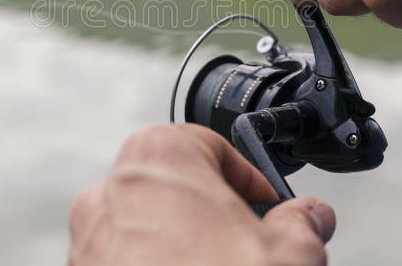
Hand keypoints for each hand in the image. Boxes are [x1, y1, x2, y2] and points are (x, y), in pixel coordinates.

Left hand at [67, 124, 334, 265]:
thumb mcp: (289, 254)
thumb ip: (304, 223)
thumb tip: (311, 217)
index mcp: (159, 156)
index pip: (213, 147)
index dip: (249, 178)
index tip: (269, 206)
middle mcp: (113, 191)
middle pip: (178, 188)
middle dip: (218, 216)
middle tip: (251, 247)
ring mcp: (91, 239)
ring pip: (149, 228)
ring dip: (186, 247)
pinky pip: (127, 262)